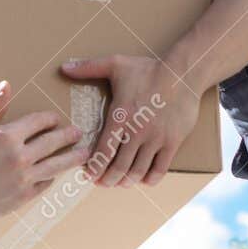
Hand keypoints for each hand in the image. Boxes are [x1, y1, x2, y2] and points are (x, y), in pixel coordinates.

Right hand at [0, 80, 89, 221]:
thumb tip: (6, 85)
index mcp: (6, 137)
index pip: (39, 122)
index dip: (50, 118)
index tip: (55, 118)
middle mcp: (18, 157)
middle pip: (53, 142)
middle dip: (68, 135)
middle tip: (77, 132)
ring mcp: (23, 179)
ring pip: (57, 165)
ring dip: (73, 157)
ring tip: (84, 153)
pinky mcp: (23, 197)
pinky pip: (45, 184)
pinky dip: (51, 176)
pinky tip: (55, 172)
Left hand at [60, 54, 199, 186]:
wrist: (183, 73)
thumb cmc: (148, 69)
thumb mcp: (115, 64)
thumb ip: (88, 67)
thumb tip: (64, 67)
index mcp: (120, 116)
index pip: (104, 151)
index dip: (95, 167)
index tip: (89, 175)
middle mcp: (137, 131)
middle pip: (119, 166)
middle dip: (108, 179)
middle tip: (103, 183)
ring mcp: (156, 138)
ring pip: (138, 170)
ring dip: (127, 181)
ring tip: (121, 183)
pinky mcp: (173, 142)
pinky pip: (161, 168)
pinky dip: (151, 178)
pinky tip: (145, 180)